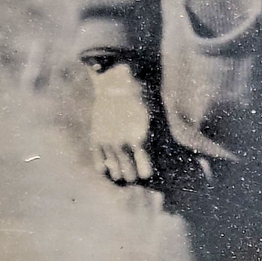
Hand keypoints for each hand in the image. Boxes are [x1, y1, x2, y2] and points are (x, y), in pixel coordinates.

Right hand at [88, 62, 153, 183]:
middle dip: (135, 174)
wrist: (116, 84)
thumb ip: (156, 142)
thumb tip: (166, 159)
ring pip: (115, 174)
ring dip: (122, 173)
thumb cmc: (142, 101)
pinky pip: (99, 166)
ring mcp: (107, 143)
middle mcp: (122, 145)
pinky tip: (111, 164)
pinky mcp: (96, 140)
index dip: (148, 172)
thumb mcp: (155, 120)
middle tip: (136, 168)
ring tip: (125, 166)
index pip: (145, 173)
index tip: (149, 168)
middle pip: (130, 176)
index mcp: (139, 141)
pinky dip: (106, 168)